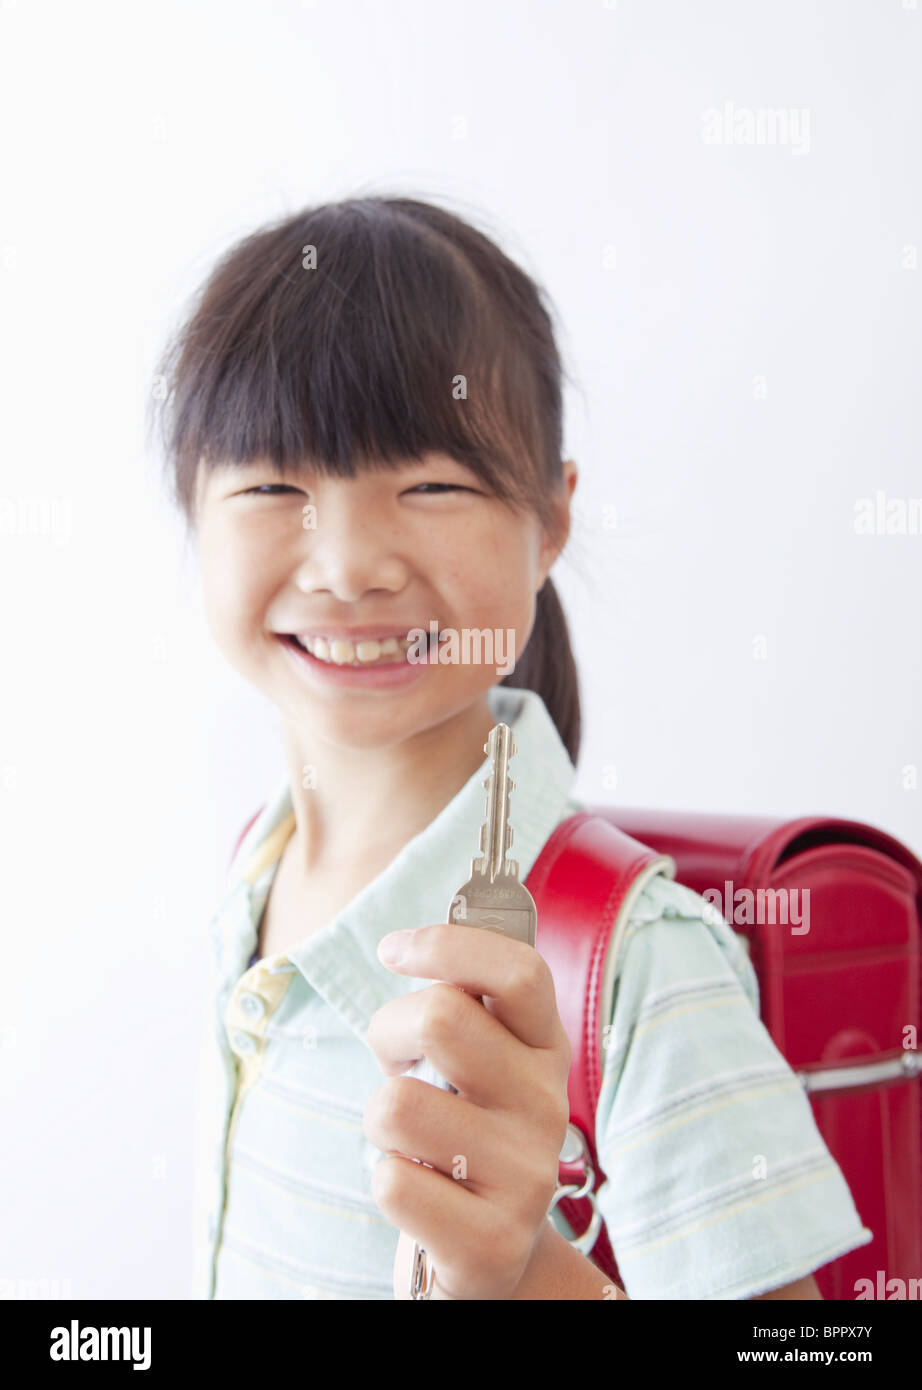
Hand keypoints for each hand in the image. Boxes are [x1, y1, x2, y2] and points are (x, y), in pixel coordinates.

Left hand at [363, 923, 570, 1300]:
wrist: (491, 1256)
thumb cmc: (459, 1134)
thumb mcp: (473, 1063)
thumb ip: (457, 1005)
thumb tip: (411, 944)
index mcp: (544, 1047)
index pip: (518, 971)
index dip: (448, 945)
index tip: (394, 949)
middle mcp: (546, 1104)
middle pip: (441, 1019)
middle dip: (389, 1032)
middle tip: (398, 1064)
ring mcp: (526, 1175)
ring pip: (397, 1106)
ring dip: (380, 1122)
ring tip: (411, 1141)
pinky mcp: (493, 1241)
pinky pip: (392, 1182)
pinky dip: (387, 1183)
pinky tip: (422, 1193)